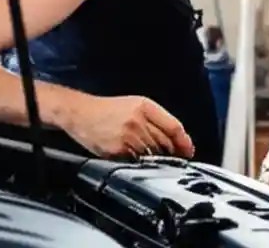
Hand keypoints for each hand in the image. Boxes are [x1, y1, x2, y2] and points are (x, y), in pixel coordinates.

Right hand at [59, 94, 194, 158]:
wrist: (80, 113)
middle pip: (165, 143)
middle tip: (172, 157)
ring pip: (152, 154)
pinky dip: (139, 163)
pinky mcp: (118, 150)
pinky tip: (134, 158)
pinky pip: (136, 161)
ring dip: (156, 159)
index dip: (184, 141)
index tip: (188, 150)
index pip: (173, 127)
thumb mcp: (133, 105)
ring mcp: (128, 136)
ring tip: (149, 157)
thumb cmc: (106, 110)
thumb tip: (174, 139)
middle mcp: (138, 120)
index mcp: (144, 106)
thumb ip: (154, 119)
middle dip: (171, 152)